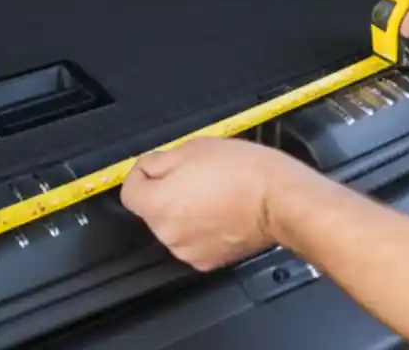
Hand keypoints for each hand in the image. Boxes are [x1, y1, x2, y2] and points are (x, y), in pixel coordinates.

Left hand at [120, 137, 322, 270]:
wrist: (279, 200)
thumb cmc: (242, 170)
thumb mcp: (193, 147)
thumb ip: (160, 161)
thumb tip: (148, 168)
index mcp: (158, 204)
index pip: (129, 191)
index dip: (143, 174)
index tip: (160, 166)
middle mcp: (167, 234)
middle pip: (152, 210)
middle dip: (166, 193)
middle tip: (196, 177)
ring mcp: (187, 251)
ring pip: (173, 226)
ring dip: (184, 212)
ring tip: (214, 195)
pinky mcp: (207, 262)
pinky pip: (193, 241)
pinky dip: (201, 229)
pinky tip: (222, 213)